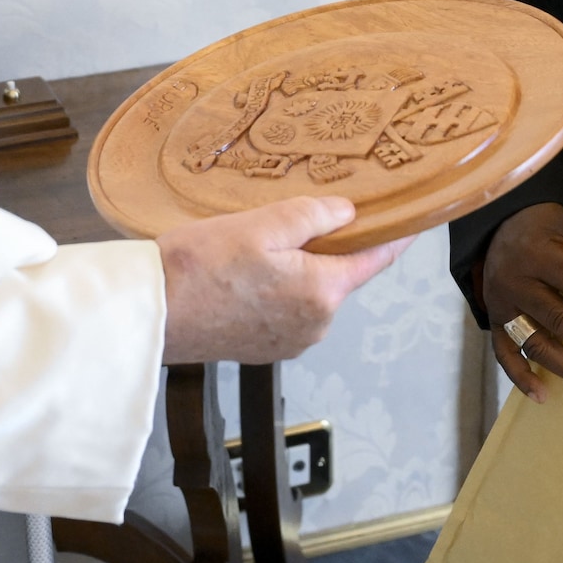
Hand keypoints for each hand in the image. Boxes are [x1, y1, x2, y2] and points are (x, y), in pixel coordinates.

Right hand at [158, 198, 408, 364]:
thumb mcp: (262, 224)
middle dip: (326, 247)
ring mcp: (290, 342)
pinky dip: (277, 290)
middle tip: (294, 216)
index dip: (394, 236)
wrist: (152, 314)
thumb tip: (347, 213)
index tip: (410, 220)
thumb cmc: (201, 267)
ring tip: (257, 244)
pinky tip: (245, 273)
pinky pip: (286, 311)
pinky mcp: (264, 349)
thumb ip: (313, 216)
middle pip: (338, 274)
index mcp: (323, 292)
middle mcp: (315, 325)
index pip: (376, 260)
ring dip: (297, 269)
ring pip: (309, 293)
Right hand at [478, 203, 562, 400]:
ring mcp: (501, 305)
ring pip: (534, 342)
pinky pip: (505, 354)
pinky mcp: (495, 322)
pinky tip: (543, 396)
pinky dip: (521, 377)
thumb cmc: (547, 229)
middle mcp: (515, 280)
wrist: (499, 227)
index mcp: (537, 253)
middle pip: (556, 316)